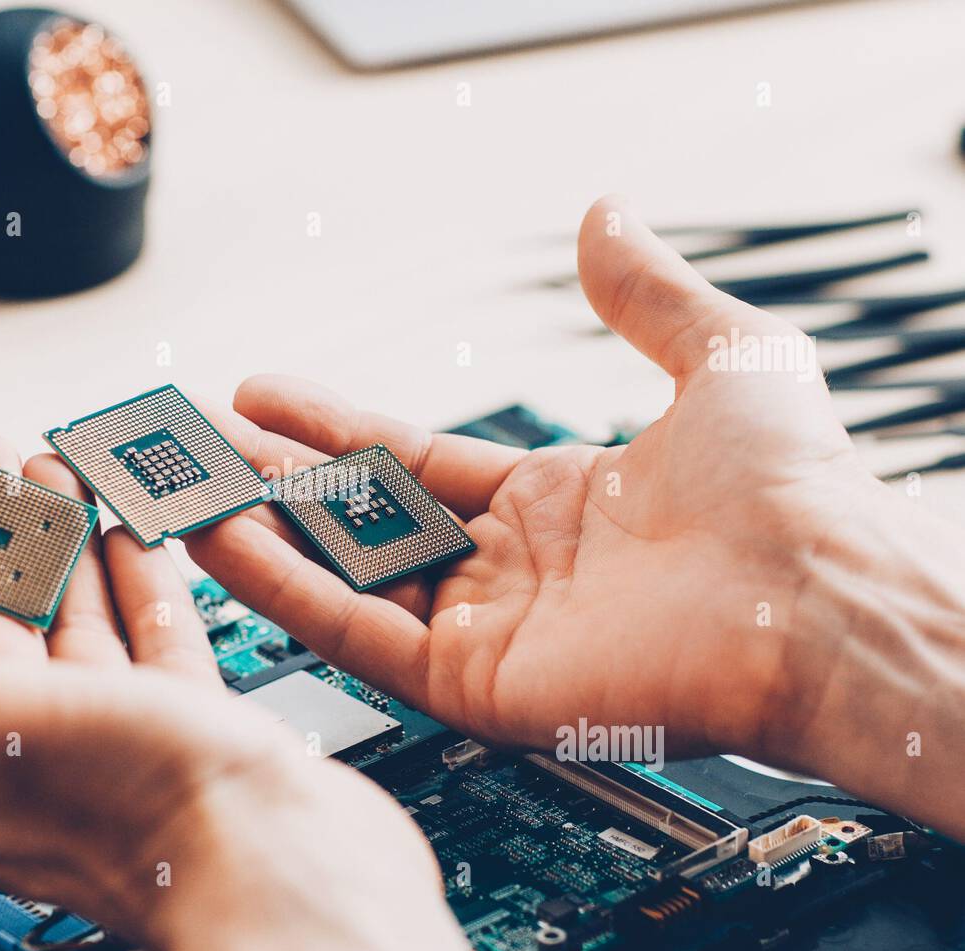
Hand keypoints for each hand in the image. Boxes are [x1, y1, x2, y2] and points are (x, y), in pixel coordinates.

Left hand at [0, 433, 476, 950]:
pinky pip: (152, 637)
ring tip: (65, 470)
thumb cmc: (134, 811)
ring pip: (76, 620)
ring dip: (67, 542)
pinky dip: (141, 578)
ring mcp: (111, 734)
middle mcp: (26, 745)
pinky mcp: (185, 725)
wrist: (285, 866)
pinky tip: (138, 532)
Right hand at [187, 196, 964, 838]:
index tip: (260, 395)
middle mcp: (510, 570)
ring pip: (347, 580)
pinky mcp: (474, 686)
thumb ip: (643, 293)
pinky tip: (222, 540)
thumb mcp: (718, 356)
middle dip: (276, 482)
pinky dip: (285, 592)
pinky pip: (358, 636)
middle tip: (192, 445)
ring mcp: (488, 631)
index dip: (333, 427)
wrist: (818, 592)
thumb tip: (603, 216)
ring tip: (180, 488)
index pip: (411, 460)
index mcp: (551, 502)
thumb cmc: (791, 487)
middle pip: (364, 522)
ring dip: (262, 537)